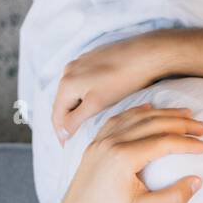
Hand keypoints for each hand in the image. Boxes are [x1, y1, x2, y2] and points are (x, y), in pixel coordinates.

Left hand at [50, 104, 202, 202]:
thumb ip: (174, 197)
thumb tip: (198, 181)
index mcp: (123, 158)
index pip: (163, 142)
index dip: (187, 143)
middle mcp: (110, 144)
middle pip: (152, 123)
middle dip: (181, 123)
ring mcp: (100, 142)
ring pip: (135, 118)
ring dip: (162, 114)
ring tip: (184, 114)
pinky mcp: (94, 146)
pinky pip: (117, 120)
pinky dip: (136, 113)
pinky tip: (148, 110)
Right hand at [52, 31, 170, 141]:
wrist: (145, 54)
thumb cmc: (123, 79)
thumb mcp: (96, 104)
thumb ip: (75, 119)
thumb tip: (62, 132)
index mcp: (66, 82)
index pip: (56, 115)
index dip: (62, 134)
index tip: (68, 148)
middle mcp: (68, 70)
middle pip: (63, 104)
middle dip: (68, 122)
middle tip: (77, 140)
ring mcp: (80, 63)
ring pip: (73, 94)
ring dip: (77, 110)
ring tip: (87, 126)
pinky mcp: (92, 59)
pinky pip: (83, 83)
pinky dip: (86, 97)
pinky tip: (98, 105)